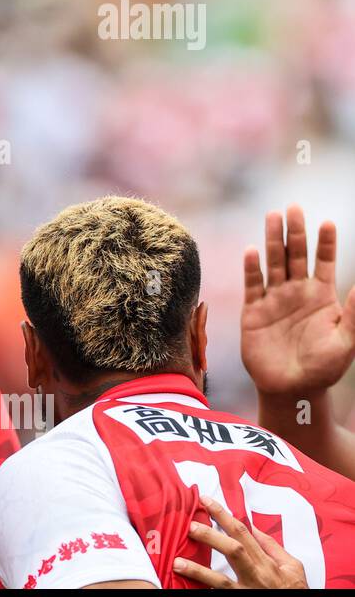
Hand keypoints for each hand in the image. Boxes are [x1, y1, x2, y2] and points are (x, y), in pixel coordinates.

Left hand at [174, 495, 307, 588]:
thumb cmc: (295, 591)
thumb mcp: (292, 567)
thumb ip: (271, 547)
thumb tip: (252, 527)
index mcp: (267, 563)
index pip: (243, 533)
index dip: (223, 515)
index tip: (206, 502)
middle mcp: (256, 576)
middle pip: (233, 551)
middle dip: (210, 536)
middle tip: (190, 526)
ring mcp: (246, 592)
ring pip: (221, 581)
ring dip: (197, 571)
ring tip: (177, 562)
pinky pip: (219, 596)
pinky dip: (203, 590)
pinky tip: (186, 584)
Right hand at [241, 205, 354, 396]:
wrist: (292, 389)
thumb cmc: (324, 368)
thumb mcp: (346, 341)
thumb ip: (354, 313)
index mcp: (321, 297)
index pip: (324, 262)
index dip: (326, 243)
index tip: (328, 222)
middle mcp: (297, 293)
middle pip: (295, 255)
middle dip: (295, 232)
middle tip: (294, 207)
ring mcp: (274, 300)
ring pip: (274, 263)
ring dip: (273, 241)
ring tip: (273, 216)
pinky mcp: (253, 311)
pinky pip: (253, 285)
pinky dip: (252, 268)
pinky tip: (252, 251)